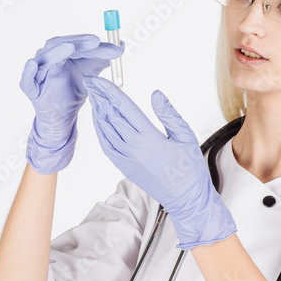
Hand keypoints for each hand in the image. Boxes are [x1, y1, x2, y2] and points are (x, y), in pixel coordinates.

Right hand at [20, 34, 123, 173]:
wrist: (64, 117)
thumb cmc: (74, 91)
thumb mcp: (92, 74)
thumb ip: (104, 59)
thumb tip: (122, 45)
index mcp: (61, 52)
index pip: (74, 42)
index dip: (88, 41)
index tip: (105, 42)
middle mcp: (47, 58)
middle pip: (59, 44)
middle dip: (78, 43)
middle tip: (95, 42)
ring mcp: (37, 72)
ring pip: (45, 58)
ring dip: (57, 52)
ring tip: (70, 47)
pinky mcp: (29, 88)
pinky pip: (27, 79)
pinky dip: (28, 71)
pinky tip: (33, 64)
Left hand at [81, 75, 236, 249]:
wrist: (186, 198)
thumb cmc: (188, 169)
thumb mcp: (185, 136)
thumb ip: (168, 113)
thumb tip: (155, 95)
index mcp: (150, 138)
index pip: (125, 108)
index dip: (110, 92)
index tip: (101, 82)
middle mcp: (134, 149)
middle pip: (111, 117)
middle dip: (100, 99)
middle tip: (92, 85)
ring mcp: (127, 159)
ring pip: (106, 132)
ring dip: (98, 114)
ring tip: (93, 99)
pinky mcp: (125, 167)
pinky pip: (107, 147)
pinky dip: (100, 133)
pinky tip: (99, 123)